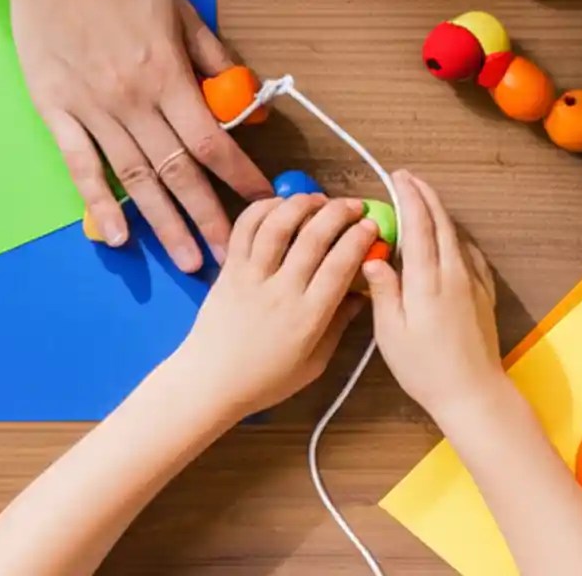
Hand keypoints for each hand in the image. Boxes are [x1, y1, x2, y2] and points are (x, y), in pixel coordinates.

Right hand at [2, 0, 272, 271]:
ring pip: (136, 180)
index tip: (263, 206)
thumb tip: (249, 100)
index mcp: (167, 77)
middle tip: (232, 260)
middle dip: (209, 220)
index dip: (240, 179)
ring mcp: (92, 111)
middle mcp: (132, 103)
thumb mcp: (182, 11)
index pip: (212, 144)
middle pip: (179, 174)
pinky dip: (100, 205)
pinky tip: (118, 237)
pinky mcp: (56, 112)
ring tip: (189, 261)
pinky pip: (82, 167)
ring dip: (165, 225)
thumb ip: (215, 61)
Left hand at [168, 195, 379, 418]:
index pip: (340, 265)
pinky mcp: (229, 270)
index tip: (371, 227)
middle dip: (340, 213)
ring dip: (303, 204)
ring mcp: (251, 277)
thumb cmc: (264, 380)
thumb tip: (361, 295)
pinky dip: (263, 208)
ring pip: (278, 225)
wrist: (209, 382)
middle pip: (314, 237)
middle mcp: (280, 291)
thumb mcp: (314, 363)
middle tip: (354, 207)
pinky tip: (280, 205)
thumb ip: (339, 325)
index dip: (359, 239)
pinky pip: (244, 229)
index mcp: (307, 317)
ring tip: (319, 200)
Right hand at [363, 171, 505, 416]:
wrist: (473, 392)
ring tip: (423, 202)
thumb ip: (383, 290)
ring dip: (439, 213)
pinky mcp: (484, 294)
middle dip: (425, 195)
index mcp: (427, 280)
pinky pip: (470, 254)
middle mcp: (453, 273)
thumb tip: (374, 257)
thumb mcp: (391, 332)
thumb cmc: (425, 368)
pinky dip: (456, 236)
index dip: (408, 196)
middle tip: (407, 179)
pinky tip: (450, 238)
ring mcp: (473, 282)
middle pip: (441, 222)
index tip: (397, 177)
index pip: (418, 225)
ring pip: (456, 235)